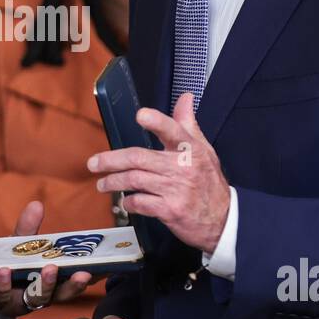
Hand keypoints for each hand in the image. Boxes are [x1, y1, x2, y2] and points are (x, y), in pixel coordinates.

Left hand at [0, 200, 94, 316]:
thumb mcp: (15, 247)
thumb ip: (27, 229)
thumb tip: (37, 204)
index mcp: (45, 285)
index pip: (71, 283)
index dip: (87, 278)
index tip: (104, 269)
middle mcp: (34, 298)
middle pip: (60, 296)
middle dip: (73, 286)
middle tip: (83, 274)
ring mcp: (16, 304)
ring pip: (35, 299)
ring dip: (44, 285)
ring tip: (48, 268)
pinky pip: (1, 297)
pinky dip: (4, 284)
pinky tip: (5, 271)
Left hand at [86, 92, 229, 252]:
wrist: (224, 220)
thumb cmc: (209, 183)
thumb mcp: (204, 150)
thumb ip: (188, 124)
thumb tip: (185, 98)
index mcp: (191, 150)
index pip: (174, 131)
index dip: (157, 122)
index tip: (141, 115)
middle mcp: (182, 168)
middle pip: (139, 158)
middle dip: (111, 160)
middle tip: (94, 163)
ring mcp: (175, 190)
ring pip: (135, 180)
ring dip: (113, 182)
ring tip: (103, 184)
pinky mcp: (170, 210)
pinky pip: (141, 203)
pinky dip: (129, 202)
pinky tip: (125, 201)